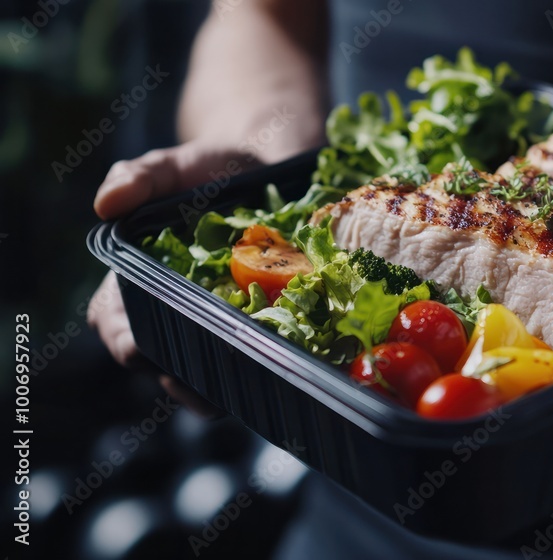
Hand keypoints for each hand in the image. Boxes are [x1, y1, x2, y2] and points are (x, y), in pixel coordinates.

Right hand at [89, 141, 262, 417]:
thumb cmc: (209, 170)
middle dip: (178, 381)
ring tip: (239, 391)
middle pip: (160, 363)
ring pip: (205, 375)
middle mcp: (170, 310)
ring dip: (217, 388)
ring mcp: (213, 322)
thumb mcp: (173, 166)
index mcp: (136, 281)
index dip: (126, 342)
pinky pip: (250, 361)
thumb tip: (104, 204)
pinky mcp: (254, 326)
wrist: (268, 167)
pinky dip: (259, 371)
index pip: (116, 325)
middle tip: (200, 389)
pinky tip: (276, 373)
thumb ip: (138, 177)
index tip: (143, 349)